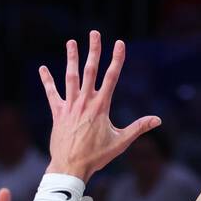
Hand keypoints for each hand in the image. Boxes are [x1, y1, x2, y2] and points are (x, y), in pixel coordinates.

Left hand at [40, 30, 161, 181]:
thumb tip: (157, 120)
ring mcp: (70, 106)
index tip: (119, 43)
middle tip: (95, 33)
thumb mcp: (121, 142)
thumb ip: (139, 128)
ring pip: (71, 77)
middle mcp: (85, 102)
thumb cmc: (97, 156)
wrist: (71, 166)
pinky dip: (47, 81)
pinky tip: (42, 68)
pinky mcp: (58, 113)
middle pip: (90, 70)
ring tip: (72, 42)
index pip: (111, 77)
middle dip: (94, 50)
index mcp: (101, 106)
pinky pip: (51, 94)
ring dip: (71, 58)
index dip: (116, 59)